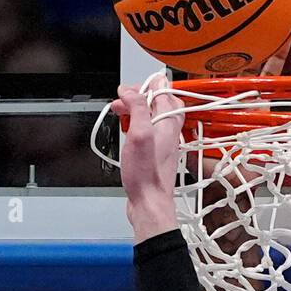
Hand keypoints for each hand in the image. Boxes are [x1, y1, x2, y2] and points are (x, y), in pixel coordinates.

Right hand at [111, 75, 184, 241]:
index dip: (143, 87)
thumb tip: (131, 91)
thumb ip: (139, 107)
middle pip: (158, 103)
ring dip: (136, 111)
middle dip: (138, 97)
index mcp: (169, 123)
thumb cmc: (146, 175)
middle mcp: (170, 131)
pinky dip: (137, 126)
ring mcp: (164, 143)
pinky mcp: (157, 154)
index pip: (163, 91)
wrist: (150, 203)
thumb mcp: (139, 133)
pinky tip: (128, 132)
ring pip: (153, 117)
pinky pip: (149, 131)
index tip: (127, 92)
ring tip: (121, 114)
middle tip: (121, 102)